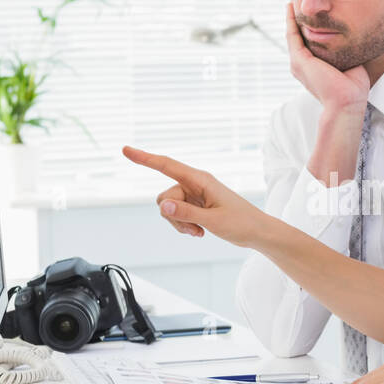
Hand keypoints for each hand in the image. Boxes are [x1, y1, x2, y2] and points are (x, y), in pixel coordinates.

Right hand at [121, 146, 268, 248]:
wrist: (257, 232)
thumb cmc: (241, 222)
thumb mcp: (212, 220)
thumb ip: (186, 213)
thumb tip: (164, 206)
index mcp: (200, 179)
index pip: (166, 165)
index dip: (145, 158)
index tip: (126, 150)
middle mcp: (195, 184)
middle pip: (165, 196)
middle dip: (172, 215)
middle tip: (193, 228)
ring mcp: (195, 195)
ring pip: (169, 208)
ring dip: (179, 223)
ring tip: (198, 231)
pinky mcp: (196, 205)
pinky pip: (177, 214)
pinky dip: (184, 225)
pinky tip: (199, 232)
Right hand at [285, 2, 369, 110]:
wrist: (347, 102)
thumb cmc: (352, 88)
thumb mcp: (347, 62)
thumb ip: (345, 50)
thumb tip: (354, 36)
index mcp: (311, 67)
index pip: (305, 41)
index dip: (305, 24)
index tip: (308, 9)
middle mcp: (301, 65)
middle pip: (295, 35)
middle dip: (295, 16)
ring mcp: (298, 63)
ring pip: (291, 33)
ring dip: (290, 15)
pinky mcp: (299, 60)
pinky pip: (292, 35)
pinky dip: (290, 20)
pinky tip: (290, 6)